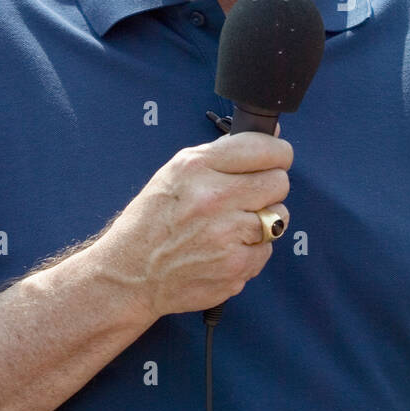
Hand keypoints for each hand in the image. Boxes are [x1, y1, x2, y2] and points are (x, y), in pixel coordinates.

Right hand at [92, 131, 292, 320]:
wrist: (130, 275)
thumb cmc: (152, 222)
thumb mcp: (176, 173)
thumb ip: (224, 154)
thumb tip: (273, 135)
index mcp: (196, 167)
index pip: (264, 148)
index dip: (277, 153)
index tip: (276, 158)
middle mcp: (213, 197)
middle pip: (279, 181)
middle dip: (270, 187)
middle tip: (250, 196)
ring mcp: (227, 234)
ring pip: (279, 216)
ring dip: (263, 221)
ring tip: (233, 226)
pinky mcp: (235, 266)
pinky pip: (267, 249)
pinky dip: (252, 250)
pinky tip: (226, 250)